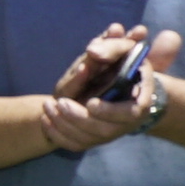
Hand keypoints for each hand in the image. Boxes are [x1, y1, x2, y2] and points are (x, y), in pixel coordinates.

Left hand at [38, 24, 180, 154]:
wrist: (121, 83)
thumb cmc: (122, 62)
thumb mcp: (122, 49)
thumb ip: (114, 45)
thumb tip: (102, 41)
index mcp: (139, 99)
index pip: (129, 113)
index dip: (109, 111)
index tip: (91, 103)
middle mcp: (126, 121)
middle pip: (105, 131)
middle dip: (80, 119)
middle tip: (60, 103)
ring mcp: (109, 131)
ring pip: (88, 140)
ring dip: (65, 125)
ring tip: (48, 106)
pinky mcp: (93, 137)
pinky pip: (75, 144)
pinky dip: (58, 135)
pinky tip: (45, 119)